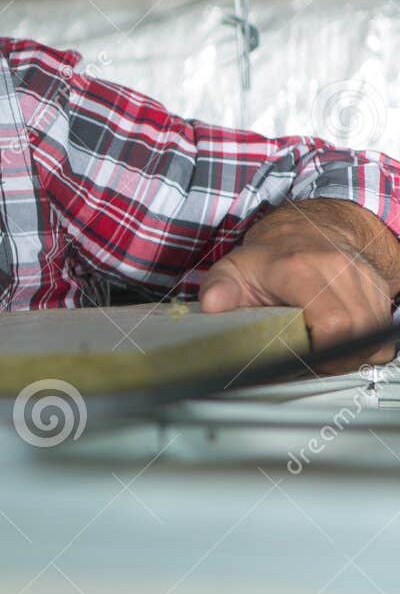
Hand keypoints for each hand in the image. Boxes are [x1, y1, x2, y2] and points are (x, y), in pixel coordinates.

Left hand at [199, 201, 397, 373]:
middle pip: (356, 332)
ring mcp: (363, 277)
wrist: (303, 229)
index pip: (331, 322)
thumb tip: (212, 305)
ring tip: (321, 355)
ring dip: (349, 354)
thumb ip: (219, 287)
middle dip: (333, 358)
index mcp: (300, 268)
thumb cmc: (268, 257)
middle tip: (307, 364)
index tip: (298, 360)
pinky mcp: (378, 287)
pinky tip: (340, 344)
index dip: (320, 350)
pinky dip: (363, 344)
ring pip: (373, 332)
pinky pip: (381, 328)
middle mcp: (339, 269)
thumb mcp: (233, 268)